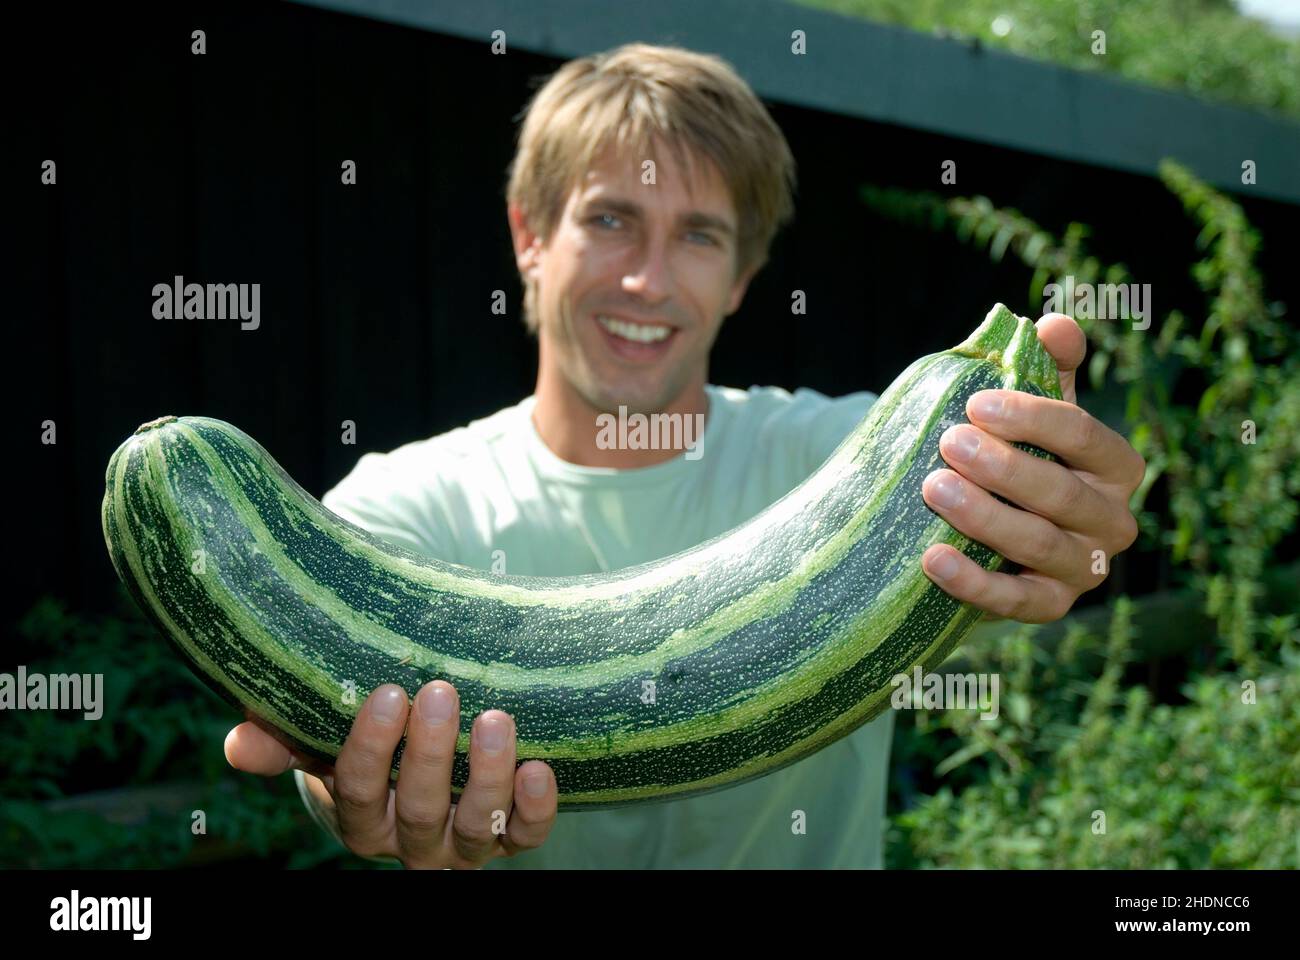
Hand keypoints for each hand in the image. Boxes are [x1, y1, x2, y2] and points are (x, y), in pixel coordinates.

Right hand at [224, 681, 557, 868]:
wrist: (417, 765)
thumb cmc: (365, 743)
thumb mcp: (318, 740)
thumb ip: (280, 740)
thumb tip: (239, 741)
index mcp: (360, 816)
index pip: (358, 789)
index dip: (371, 747)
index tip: (387, 692)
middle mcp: (411, 840)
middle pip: (418, 808)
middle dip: (430, 753)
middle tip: (440, 691)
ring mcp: (462, 844)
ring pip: (475, 828)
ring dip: (487, 776)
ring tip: (495, 720)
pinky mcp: (509, 838)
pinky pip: (526, 837)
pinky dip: (535, 808)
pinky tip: (539, 768)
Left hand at [919, 313, 1144, 622]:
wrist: (987, 525)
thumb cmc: (1014, 453)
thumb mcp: (1028, 410)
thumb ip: (1046, 366)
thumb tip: (1055, 323)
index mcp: (1117, 467)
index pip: (1086, 438)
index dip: (1034, 418)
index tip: (976, 403)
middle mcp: (1113, 521)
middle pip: (1063, 495)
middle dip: (1005, 468)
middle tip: (949, 443)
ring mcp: (1084, 569)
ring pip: (1040, 546)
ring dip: (986, 517)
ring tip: (934, 487)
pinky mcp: (1050, 607)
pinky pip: (1017, 602)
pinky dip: (974, 583)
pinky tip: (933, 559)